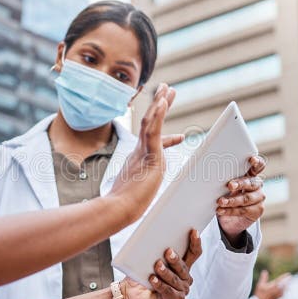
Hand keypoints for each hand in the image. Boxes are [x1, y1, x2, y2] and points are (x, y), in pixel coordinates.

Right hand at [109, 84, 181, 222]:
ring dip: (160, 104)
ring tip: (168, 88)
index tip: (179, 135)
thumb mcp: (137, 197)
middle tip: (167, 91)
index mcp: (139, 161)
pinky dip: (157, 115)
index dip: (165, 135)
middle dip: (159, 107)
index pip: (152, 142)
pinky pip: (152, 130)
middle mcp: (139, 153)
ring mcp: (143, 152)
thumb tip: (136, 201)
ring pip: (150, 121)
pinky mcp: (147, 154)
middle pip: (150, 124)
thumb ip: (139, 193)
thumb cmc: (124, 208)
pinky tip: (162, 102)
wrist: (118, 209)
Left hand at [121, 229, 201, 298]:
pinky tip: (153, 279)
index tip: (193, 231)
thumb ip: (157, 250)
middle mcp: (185, 277)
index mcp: (183, 265)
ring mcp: (182, 290)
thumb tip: (157, 237)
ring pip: (175, 279)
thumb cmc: (141, 274)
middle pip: (183, 267)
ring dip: (166, 272)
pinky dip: (160, 284)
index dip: (195, 242)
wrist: (131, 294)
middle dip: (175, 259)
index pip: (194, 252)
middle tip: (168, 251)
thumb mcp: (149, 259)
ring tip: (157, 265)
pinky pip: (168, 291)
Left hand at [217, 156, 266, 239]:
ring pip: (246, 198)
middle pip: (252, 182)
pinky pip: (244, 211)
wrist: (228, 217)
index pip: (259, 165)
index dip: (257, 162)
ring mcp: (258, 198)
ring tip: (220, 202)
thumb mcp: (222, 184)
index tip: (252, 160)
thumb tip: (203, 167)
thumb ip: (219, 176)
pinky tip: (221, 211)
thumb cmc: (225, 193)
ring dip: (232, 200)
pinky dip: (231, 211)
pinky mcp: (256, 211)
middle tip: (230, 185)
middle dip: (240, 183)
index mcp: (250, 174)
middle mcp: (257, 185)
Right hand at [253, 271, 289, 298]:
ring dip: (287, 286)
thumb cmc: (260, 294)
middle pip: (285, 284)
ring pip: (285, 289)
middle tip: (291, 278)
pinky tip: (285, 290)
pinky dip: (285, 290)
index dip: (285, 276)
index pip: (281, 280)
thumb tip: (265, 271)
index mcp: (273, 286)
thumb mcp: (260, 285)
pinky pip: (283, 293)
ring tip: (289, 283)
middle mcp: (277, 290)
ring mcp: (278, 295)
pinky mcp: (278, 298)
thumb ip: (263, 277)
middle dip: (288, 281)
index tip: (289, 274)